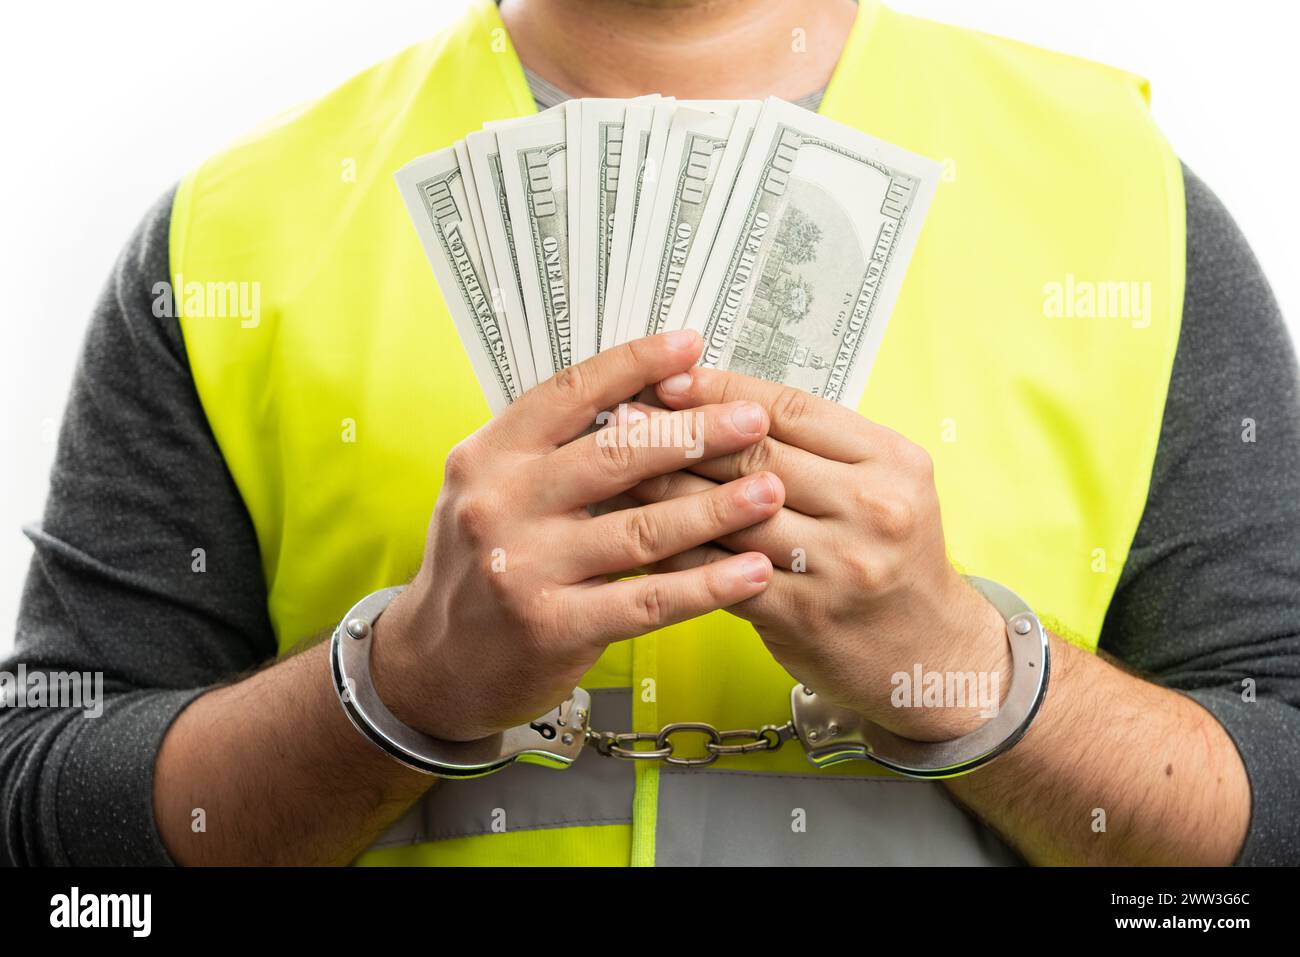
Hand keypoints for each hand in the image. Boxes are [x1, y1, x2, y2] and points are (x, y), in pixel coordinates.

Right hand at [369, 331, 786, 740]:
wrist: (432, 665)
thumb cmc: (479, 567)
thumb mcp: (491, 492)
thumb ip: (550, 453)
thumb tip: (644, 403)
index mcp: (488, 456)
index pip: (568, 395)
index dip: (633, 366)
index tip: (691, 347)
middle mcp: (500, 504)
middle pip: (615, 456)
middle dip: (694, 434)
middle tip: (754, 422)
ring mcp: (524, 567)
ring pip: (640, 528)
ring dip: (715, 508)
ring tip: (770, 492)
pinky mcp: (552, 628)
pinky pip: (646, 601)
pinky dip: (707, 585)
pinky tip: (753, 571)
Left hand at [625, 366, 1010, 741]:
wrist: (930, 656)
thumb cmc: (894, 561)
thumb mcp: (886, 488)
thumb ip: (820, 449)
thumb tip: (722, 404)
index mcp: (893, 463)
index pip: (793, 409)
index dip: (723, 390)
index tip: (669, 379)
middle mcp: (871, 509)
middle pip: (757, 456)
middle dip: (681, 432)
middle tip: (624, 415)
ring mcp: (838, 566)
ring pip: (730, 513)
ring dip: (664, 487)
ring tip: (615, 467)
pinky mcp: (801, 614)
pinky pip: (719, 571)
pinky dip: (672, 549)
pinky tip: (635, 531)